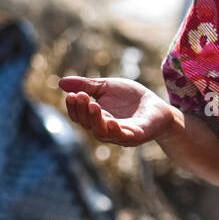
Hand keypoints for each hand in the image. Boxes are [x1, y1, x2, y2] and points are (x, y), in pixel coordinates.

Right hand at [58, 76, 175, 145]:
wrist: (157, 106)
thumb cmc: (130, 98)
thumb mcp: (106, 87)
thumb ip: (86, 86)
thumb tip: (61, 83)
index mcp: (96, 118)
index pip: (79, 116)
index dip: (73, 107)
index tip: (71, 95)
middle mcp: (104, 129)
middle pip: (88, 124)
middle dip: (82, 110)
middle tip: (80, 96)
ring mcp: (119, 135)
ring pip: (102, 132)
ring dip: (95, 119)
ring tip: (93, 104)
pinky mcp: (135, 137)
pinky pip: (122, 136)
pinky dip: (115, 130)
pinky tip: (111, 120)